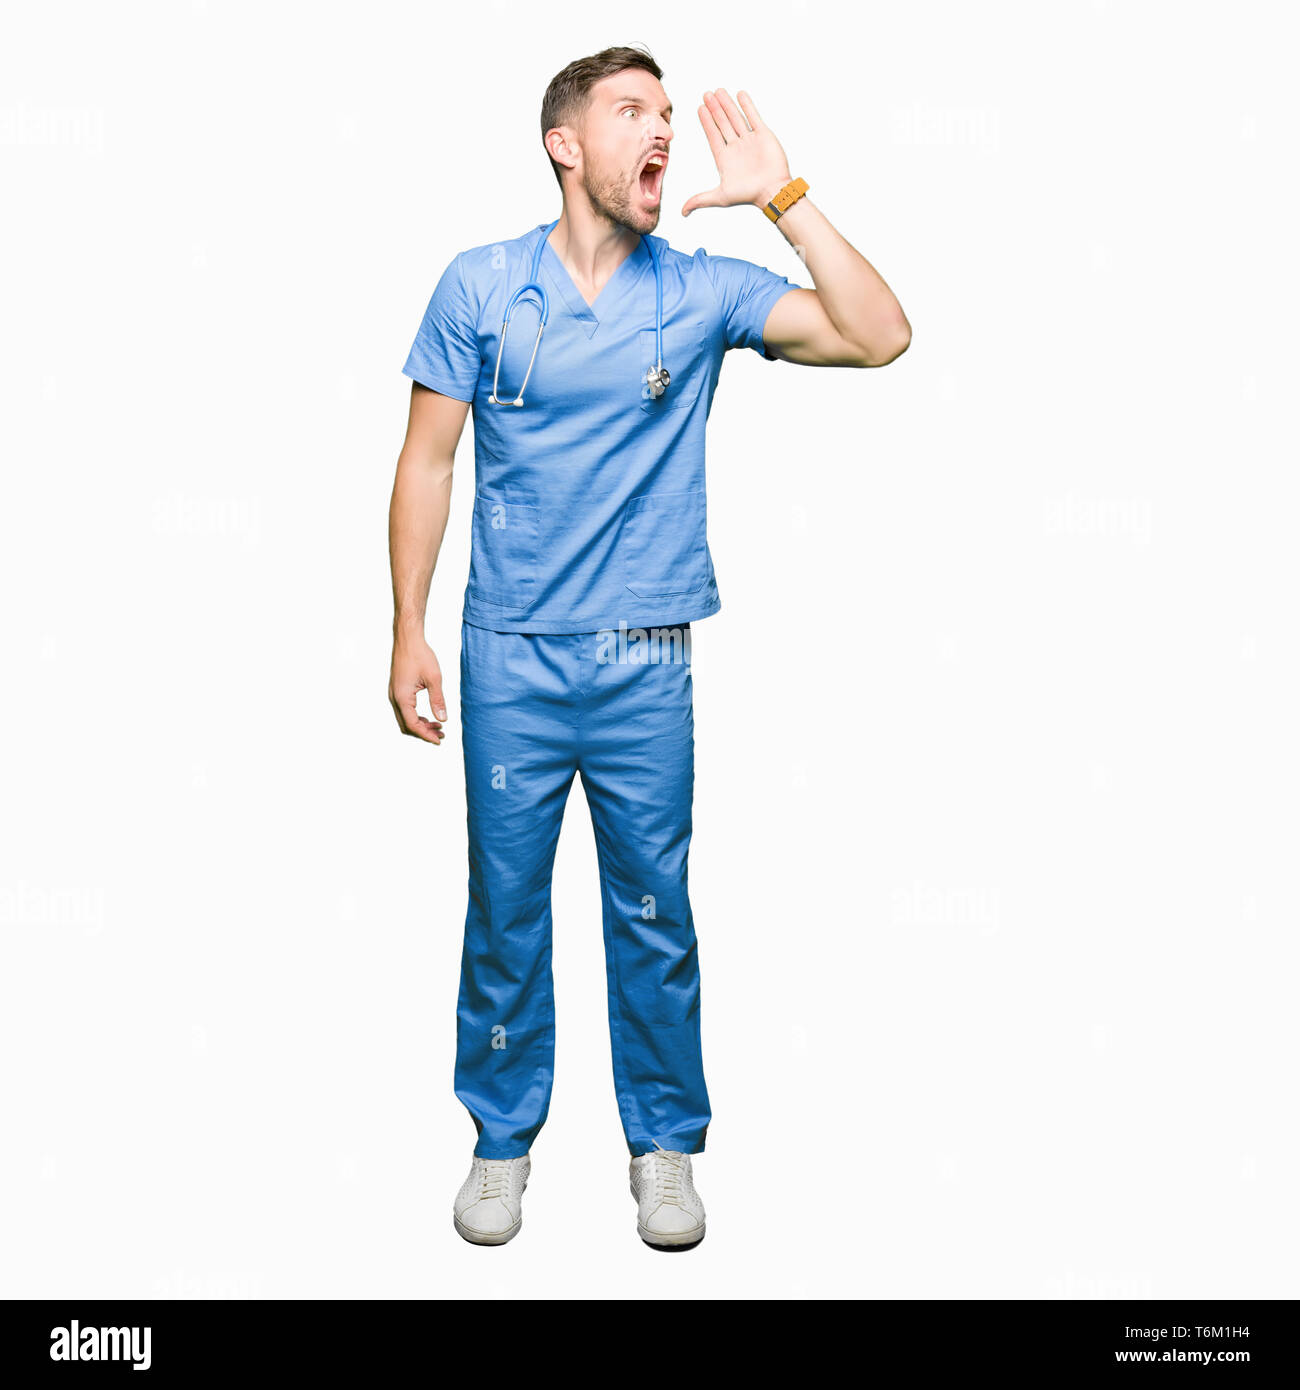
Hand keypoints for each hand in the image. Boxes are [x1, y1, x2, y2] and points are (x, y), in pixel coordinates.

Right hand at [389, 633, 446, 743]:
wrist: (408, 639)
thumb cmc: (420, 655)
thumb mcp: (434, 678)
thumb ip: (438, 700)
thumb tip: (443, 720)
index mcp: (402, 697)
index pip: (413, 725)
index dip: (426, 735)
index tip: (439, 740)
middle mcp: (394, 698)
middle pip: (406, 725)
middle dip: (423, 732)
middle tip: (441, 734)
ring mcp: (394, 694)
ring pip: (404, 718)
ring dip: (420, 725)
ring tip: (438, 726)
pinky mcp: (397, 690)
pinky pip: (404, 710)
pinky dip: (416, 716)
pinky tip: (429, 716)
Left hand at [681, 89, 792, 216]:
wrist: (772, 191)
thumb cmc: (748, 195)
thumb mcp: (720, 197)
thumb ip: (700, 200)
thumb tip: (682, 212)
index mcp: (725, 158)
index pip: (713, 135)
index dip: (706, 122)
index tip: (700, 108)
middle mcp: (736, 147)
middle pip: (722, 123)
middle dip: (714, 109)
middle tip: (706, 94)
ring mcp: (749, 140)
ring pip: (736, 118)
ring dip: (727, 104)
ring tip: (718, 91)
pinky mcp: (763, 135)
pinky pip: (754, 117)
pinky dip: (747, 106)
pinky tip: (740, 94)